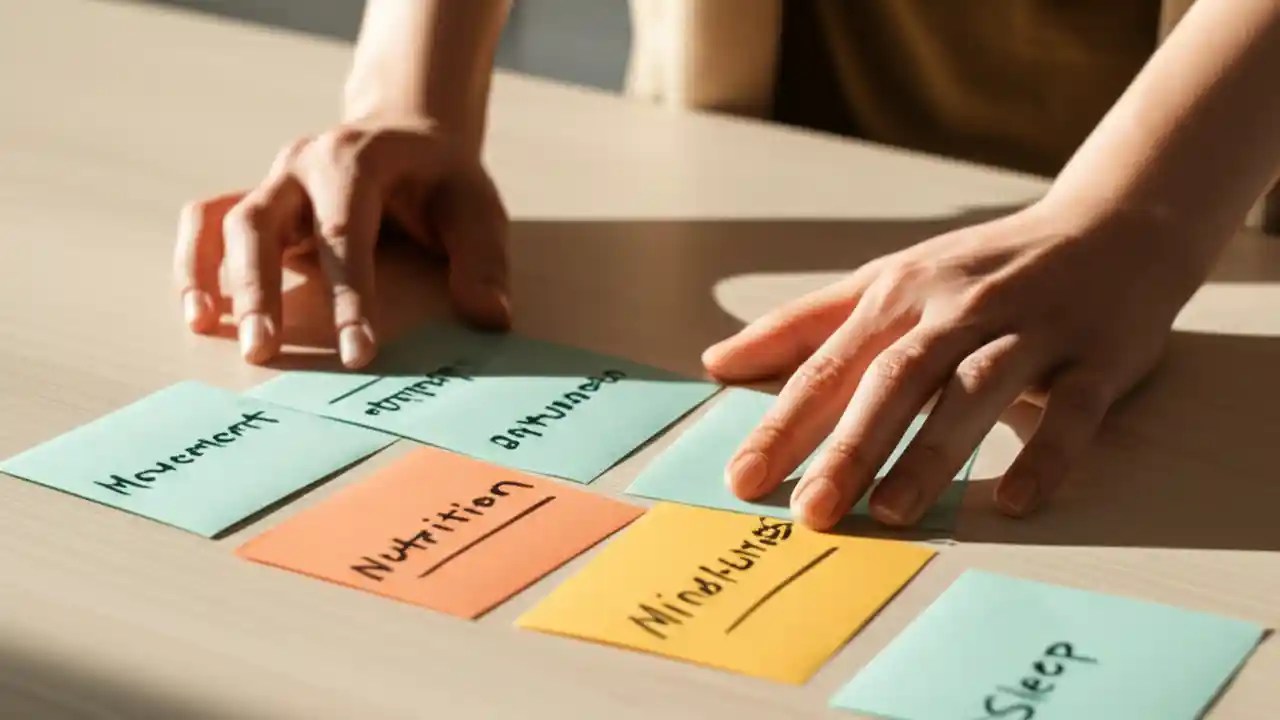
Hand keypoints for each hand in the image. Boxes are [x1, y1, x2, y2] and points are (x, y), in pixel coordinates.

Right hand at [173, 118, 509, 367]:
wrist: (412, 136)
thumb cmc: (443, 181)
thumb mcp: (476, 209)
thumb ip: (483, 260)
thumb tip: (490, 317)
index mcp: (357, 159)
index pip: (345, 234)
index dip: (349, 297)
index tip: (358, 353)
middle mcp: (304, 164)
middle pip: (263, 221)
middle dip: (261, 288)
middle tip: (263, 351)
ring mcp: (276, 181)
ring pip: (227, 221)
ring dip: (219, 279)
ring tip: (215, 333)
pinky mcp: (260, 200)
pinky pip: (208, 222)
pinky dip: (196, 263)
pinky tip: (201, 312)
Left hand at [703, 201, 1211, 528]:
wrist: (1112, 224)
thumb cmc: (980, 269)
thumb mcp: (887, 280)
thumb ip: (804, 324)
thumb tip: (717, 361)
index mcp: (899, 294)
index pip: (829, 364)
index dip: (785, 423)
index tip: (744, 478)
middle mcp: (958, 308)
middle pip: (895, 377)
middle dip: (850, 445)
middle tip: (812, 511)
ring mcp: (1030, 329)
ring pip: (975, 389)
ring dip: (932, 450)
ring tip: (891, 510)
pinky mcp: (1097, 357)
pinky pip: (1072, 410)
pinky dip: (1045, 454)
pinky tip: (1013, 500)